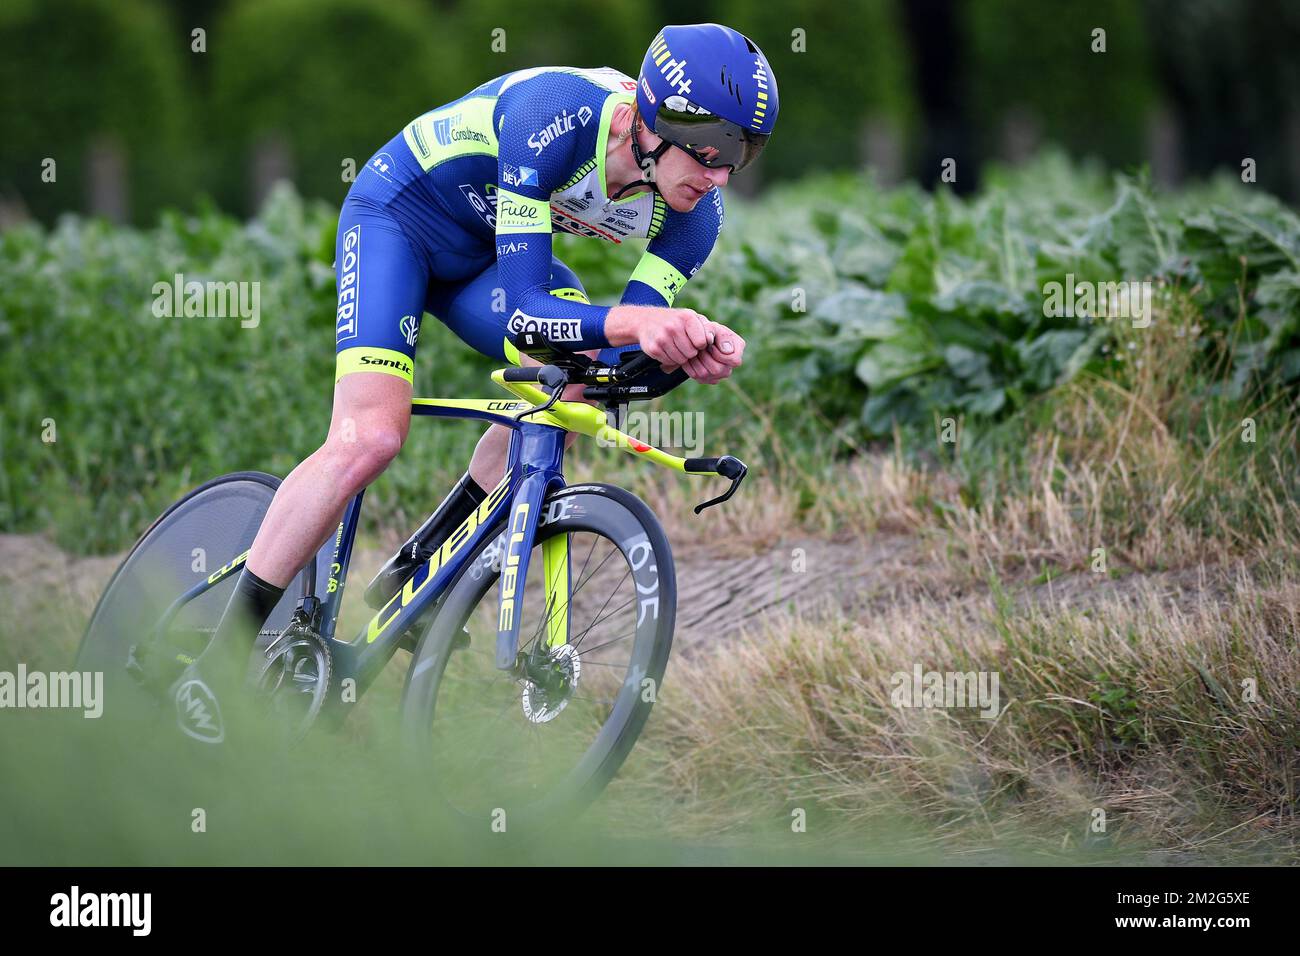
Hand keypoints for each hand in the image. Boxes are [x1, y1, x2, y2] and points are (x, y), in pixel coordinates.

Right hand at [604, 306, 745, 383]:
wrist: (646, 321)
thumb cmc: (676, 321)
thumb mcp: (693, 320)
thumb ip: (710, 331)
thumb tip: (730, 351)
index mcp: (687, 317)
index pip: (703, 342)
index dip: (701, 345)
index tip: (696, 341)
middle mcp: (674, 326)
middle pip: (692, 353)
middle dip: (690, 352)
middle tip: (684, 344)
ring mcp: (662, 337)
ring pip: (680, 360)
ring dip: (680, 357)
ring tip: (675, 346)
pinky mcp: (653, 347)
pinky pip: (668, 362)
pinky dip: (669, 359)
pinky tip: (666, 349)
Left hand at [682, 321, 744, 383]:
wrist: (695, 338)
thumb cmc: (706, 331)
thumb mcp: (712, 328)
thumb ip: (721, 336)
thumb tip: (727, 350)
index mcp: (737, 349)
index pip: (735, 361)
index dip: (720, 354)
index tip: (710, 345)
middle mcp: (731, 365)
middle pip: (718, 370)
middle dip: (705, 357)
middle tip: (699, 348)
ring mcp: (720, 375)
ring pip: (705, 374)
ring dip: (696, 360)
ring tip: (695, 351)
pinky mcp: (709, 379)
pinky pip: (698, 377)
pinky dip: (691, 366)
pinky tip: (692, 357)